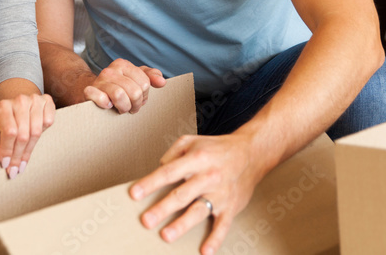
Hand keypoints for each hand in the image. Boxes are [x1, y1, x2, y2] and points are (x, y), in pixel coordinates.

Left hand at [0, 93, 55, 178]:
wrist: (19, 102)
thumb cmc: (5, 119)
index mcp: (3, 106)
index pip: (9, 132)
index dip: (7, 150)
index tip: (5, 165)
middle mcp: (19, 101)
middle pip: (23, 135)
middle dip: (17, 157)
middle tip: (14, 171)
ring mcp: (34, 99)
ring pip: (36, 132)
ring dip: (29, 151)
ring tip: (23, 164)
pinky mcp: (47, 101)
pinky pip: (49, 121)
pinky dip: (44, 134)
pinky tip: (35, 142)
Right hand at [84, 58, 165, 112]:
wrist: (92, 92)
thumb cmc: (117, 87)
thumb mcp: (135, 78)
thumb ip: (150, 76)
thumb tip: (162, 82)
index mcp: (123, 64)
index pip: (144, 83)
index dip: (144, 95)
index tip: (138, 98)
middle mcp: (110, 70)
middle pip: (134, 91)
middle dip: (135, 104)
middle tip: (130, 106)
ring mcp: (99, 80)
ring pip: (119, 96)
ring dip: (123, 107)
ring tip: (121, 108)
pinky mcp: (89, 92)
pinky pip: (101, 98)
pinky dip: (106, 104)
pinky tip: (107, 105)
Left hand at [129, 133, 268, 254]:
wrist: (251, 153)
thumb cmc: (217, 149)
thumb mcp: (192, 141)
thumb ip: (172, 153)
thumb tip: (158, 169)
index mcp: (197, 159)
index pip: (169, 172)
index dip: (150, 183)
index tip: (135, 193)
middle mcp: (208, 176)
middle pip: (182, 194)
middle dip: (162, 208)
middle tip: (147, 220)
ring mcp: (220, 193)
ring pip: (199, 210)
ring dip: (182, 224)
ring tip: (167, 235)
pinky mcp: (231, 207)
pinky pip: (223, 225)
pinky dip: (215, 239)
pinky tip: (205, 251)